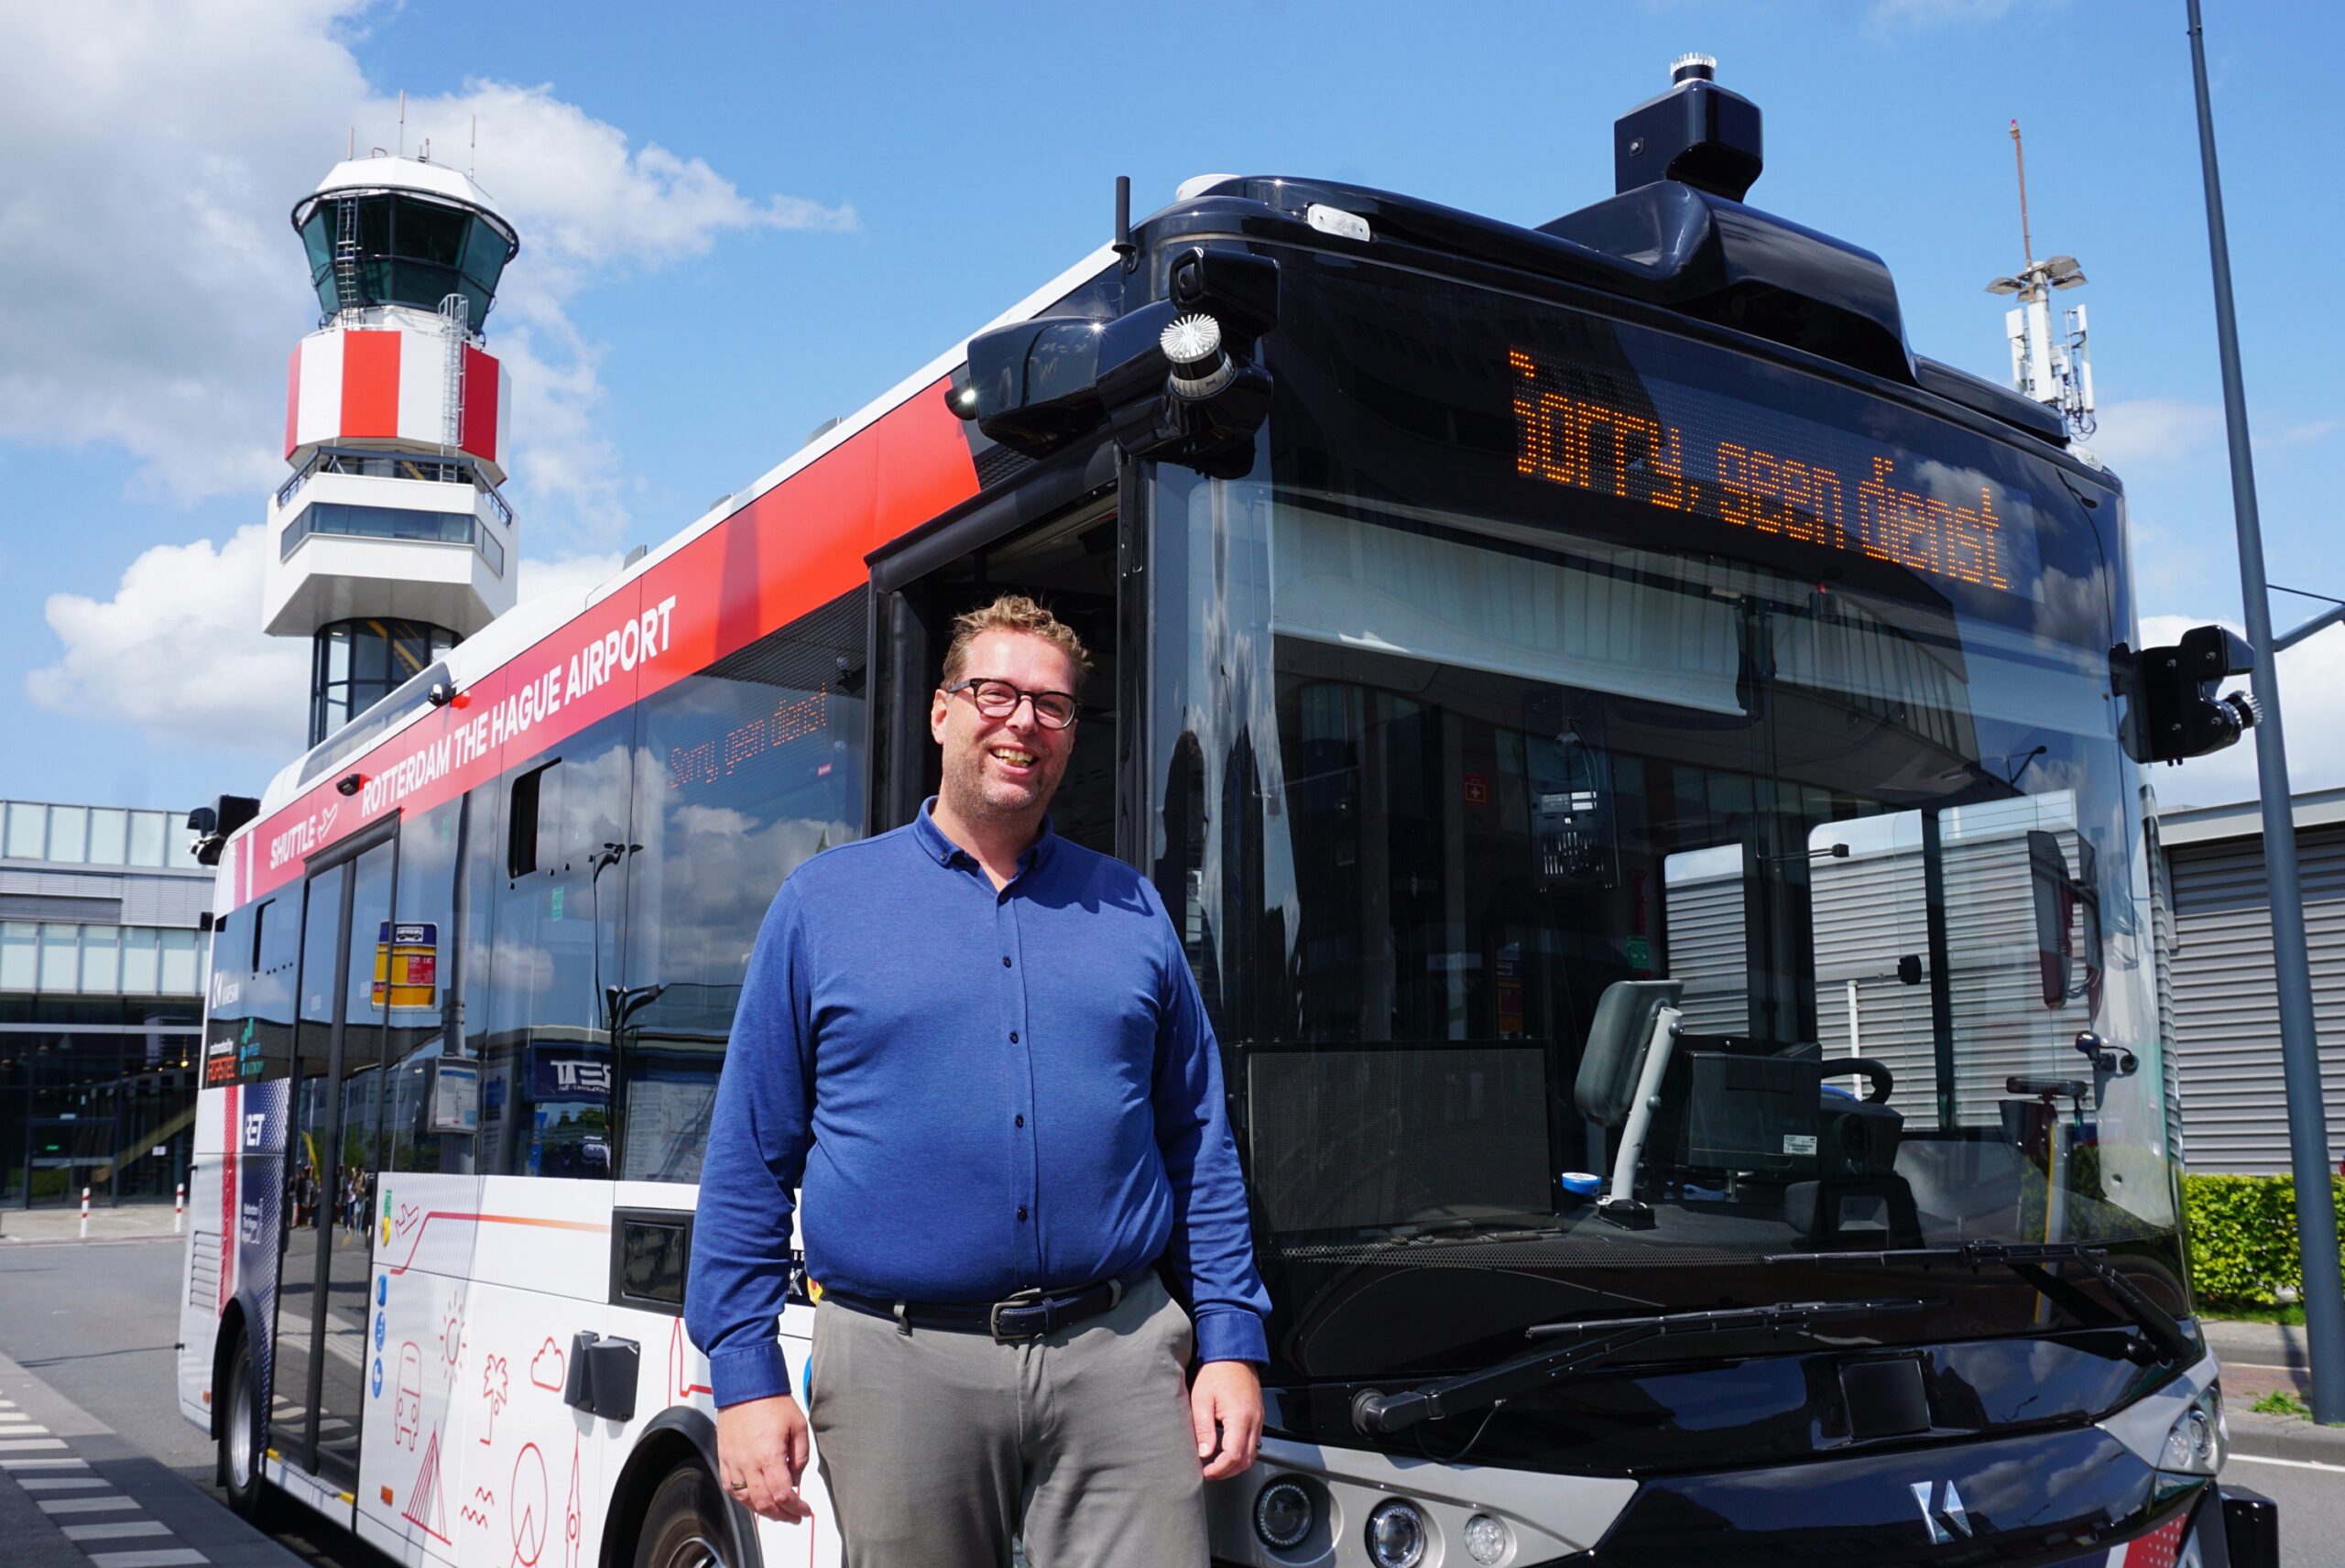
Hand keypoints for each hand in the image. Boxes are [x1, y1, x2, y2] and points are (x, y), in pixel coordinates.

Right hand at [716, 1394, 813, 1523]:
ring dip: (763, 1510)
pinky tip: (754, 1499)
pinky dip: (743, 1499)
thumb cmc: (771, 1402)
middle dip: (782, 1515)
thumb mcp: (798, 1426)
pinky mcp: (724, 1458)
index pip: (783, 1495)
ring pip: (746, 1500)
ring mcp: (733, 1463)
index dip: (796, 1508)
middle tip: (794, 1516)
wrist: (745, 1386)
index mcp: (769, 1456)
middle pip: (764, 1504)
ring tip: (777, 1511)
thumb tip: (796, 1479)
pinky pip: (731, 1488)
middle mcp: (749, 1463)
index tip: (805, 1510)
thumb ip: (800, 1457)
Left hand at [1190, 1360, 1263, 1480]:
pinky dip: (1241, 1453)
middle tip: (1209, 1473)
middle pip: (1246, 1460)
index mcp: (1240, 1418)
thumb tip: (1204, 1453)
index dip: (1219, 1469)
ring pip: (1252, 1454)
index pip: (1234, 1456)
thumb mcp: (1202, 1399)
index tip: (1205, 1472)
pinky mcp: (1258, 1416)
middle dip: (1227, 1472)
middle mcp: (1254, 1421)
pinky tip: (1226, 1451)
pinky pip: (1254, 1442)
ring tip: (1216, 1465)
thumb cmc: (1216, 1372)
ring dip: (1235, 1465)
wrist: (1233, 1353)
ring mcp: (1259, 1419)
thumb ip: (1203, 1428)